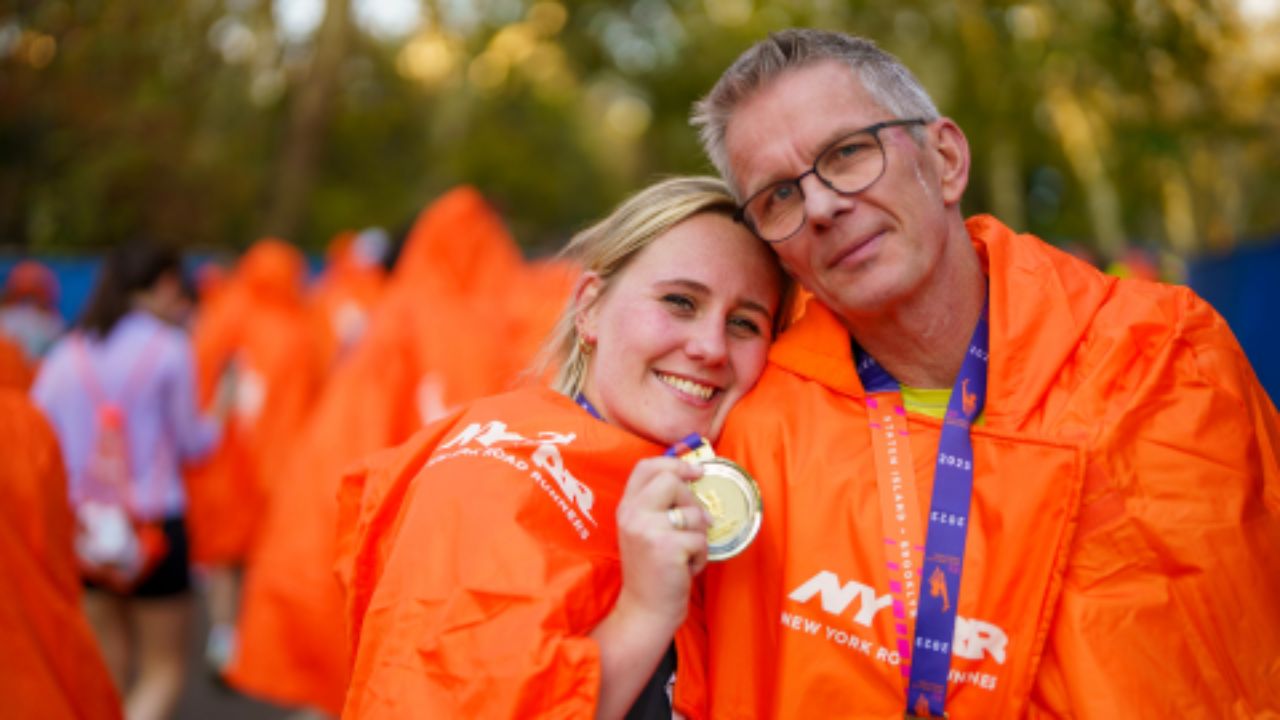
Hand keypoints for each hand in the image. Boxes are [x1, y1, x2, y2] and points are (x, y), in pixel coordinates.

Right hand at [611, 456, 710, 634]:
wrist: (645, 610)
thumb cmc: (652, 570)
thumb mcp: (645, 530)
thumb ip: (659, 505)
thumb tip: (696, 478)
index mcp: (627, 507)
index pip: (646, 467)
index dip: (674, 463)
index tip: (696, 472)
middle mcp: (632, 514)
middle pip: (671, 480)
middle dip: (692, 501)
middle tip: (693, 525)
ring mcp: (647, 530)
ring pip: (693, 512)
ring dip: (700, 534)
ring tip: (686, 553)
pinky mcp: (666, 547)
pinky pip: (700, 540)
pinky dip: (701, 556)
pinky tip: (686, 568)